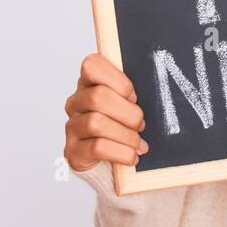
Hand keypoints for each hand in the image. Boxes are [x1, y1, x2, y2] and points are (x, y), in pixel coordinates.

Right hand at [63, 54, 148, 171]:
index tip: (133, 96)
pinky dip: (121, 152)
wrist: (109, 161)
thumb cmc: (123, 125)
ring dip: (126, 135)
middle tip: (141, 125)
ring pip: (96, 123)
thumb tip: (155, 80)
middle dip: (128, 113)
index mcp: (89, 83)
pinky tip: (131, 156)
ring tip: (138, 143)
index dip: (118, 81)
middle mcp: (75, 103)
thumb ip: (131, 91)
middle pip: (98, 97)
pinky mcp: (73, 151)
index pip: (92, 65)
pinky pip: (97, 147)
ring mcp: (72, 127)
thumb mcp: (128, 103)